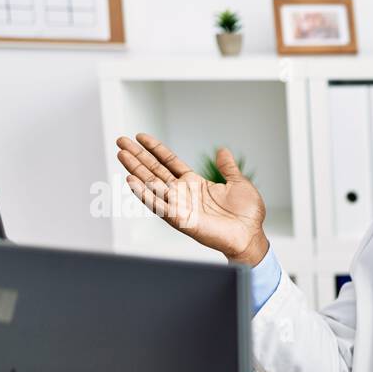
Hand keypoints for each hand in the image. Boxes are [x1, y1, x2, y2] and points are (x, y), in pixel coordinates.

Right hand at [116, 133, 268, 264]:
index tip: (141, 136)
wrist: (251, 236)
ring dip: (136, 170)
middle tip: (121, 140)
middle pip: (155, 170)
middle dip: (138, 156)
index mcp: (195, 184)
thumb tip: (222, 150)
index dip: (155, 149)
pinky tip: (131, 181)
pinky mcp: (180, 219)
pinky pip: (158, 205)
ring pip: (152, 185)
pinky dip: (144, 194)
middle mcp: (183, 194)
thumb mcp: (238, 184)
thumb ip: (227, 168)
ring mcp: (180, 206)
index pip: (170, 162)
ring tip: (121, 154)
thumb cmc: (247, 215)